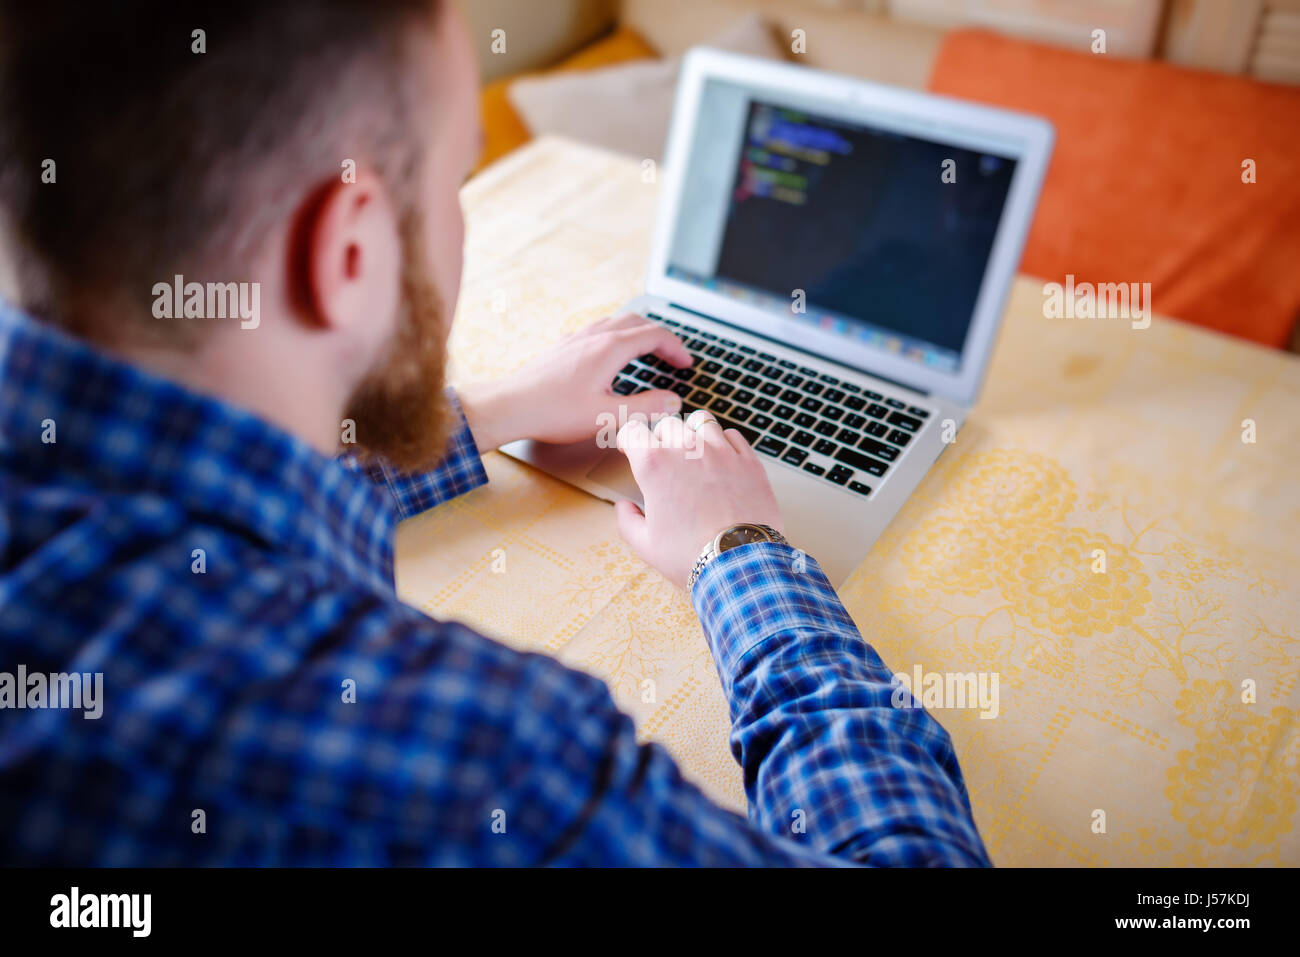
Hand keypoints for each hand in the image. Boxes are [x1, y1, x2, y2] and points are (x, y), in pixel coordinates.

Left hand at [457, 314, 689, 450]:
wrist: (511, 406)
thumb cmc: (554, 412)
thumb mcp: (607, 416)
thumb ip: (646, 408)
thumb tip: (673, 401)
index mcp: (610, 348)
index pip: (655, 335)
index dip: (676, 348)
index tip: (686, 364)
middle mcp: (594, 336)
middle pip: (638, 322)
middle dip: (662, 338)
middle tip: (673, 358)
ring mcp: (577, 338)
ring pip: (617, 323)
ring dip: (639, 333)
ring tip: (649, 354)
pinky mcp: (564, 346)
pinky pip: (599, 330)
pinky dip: (618, 337)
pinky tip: (613, 356)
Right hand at [614, 409, 783, 588]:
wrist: (739, 565)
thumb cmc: (690, 556)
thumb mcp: (645, 545)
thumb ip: (628, 521)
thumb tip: (624, 508)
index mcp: (655, 465)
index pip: (633, 431)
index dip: (628, 440)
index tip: (630, 450)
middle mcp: (687, 449)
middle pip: (668, 425)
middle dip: (661, 438)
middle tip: (663, 458)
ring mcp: (721, 452)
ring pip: (701, 422)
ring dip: (692, 434)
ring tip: (694, 453)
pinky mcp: (748, 461)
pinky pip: (732, 435)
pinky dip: (723, 442)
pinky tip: (721, 459)